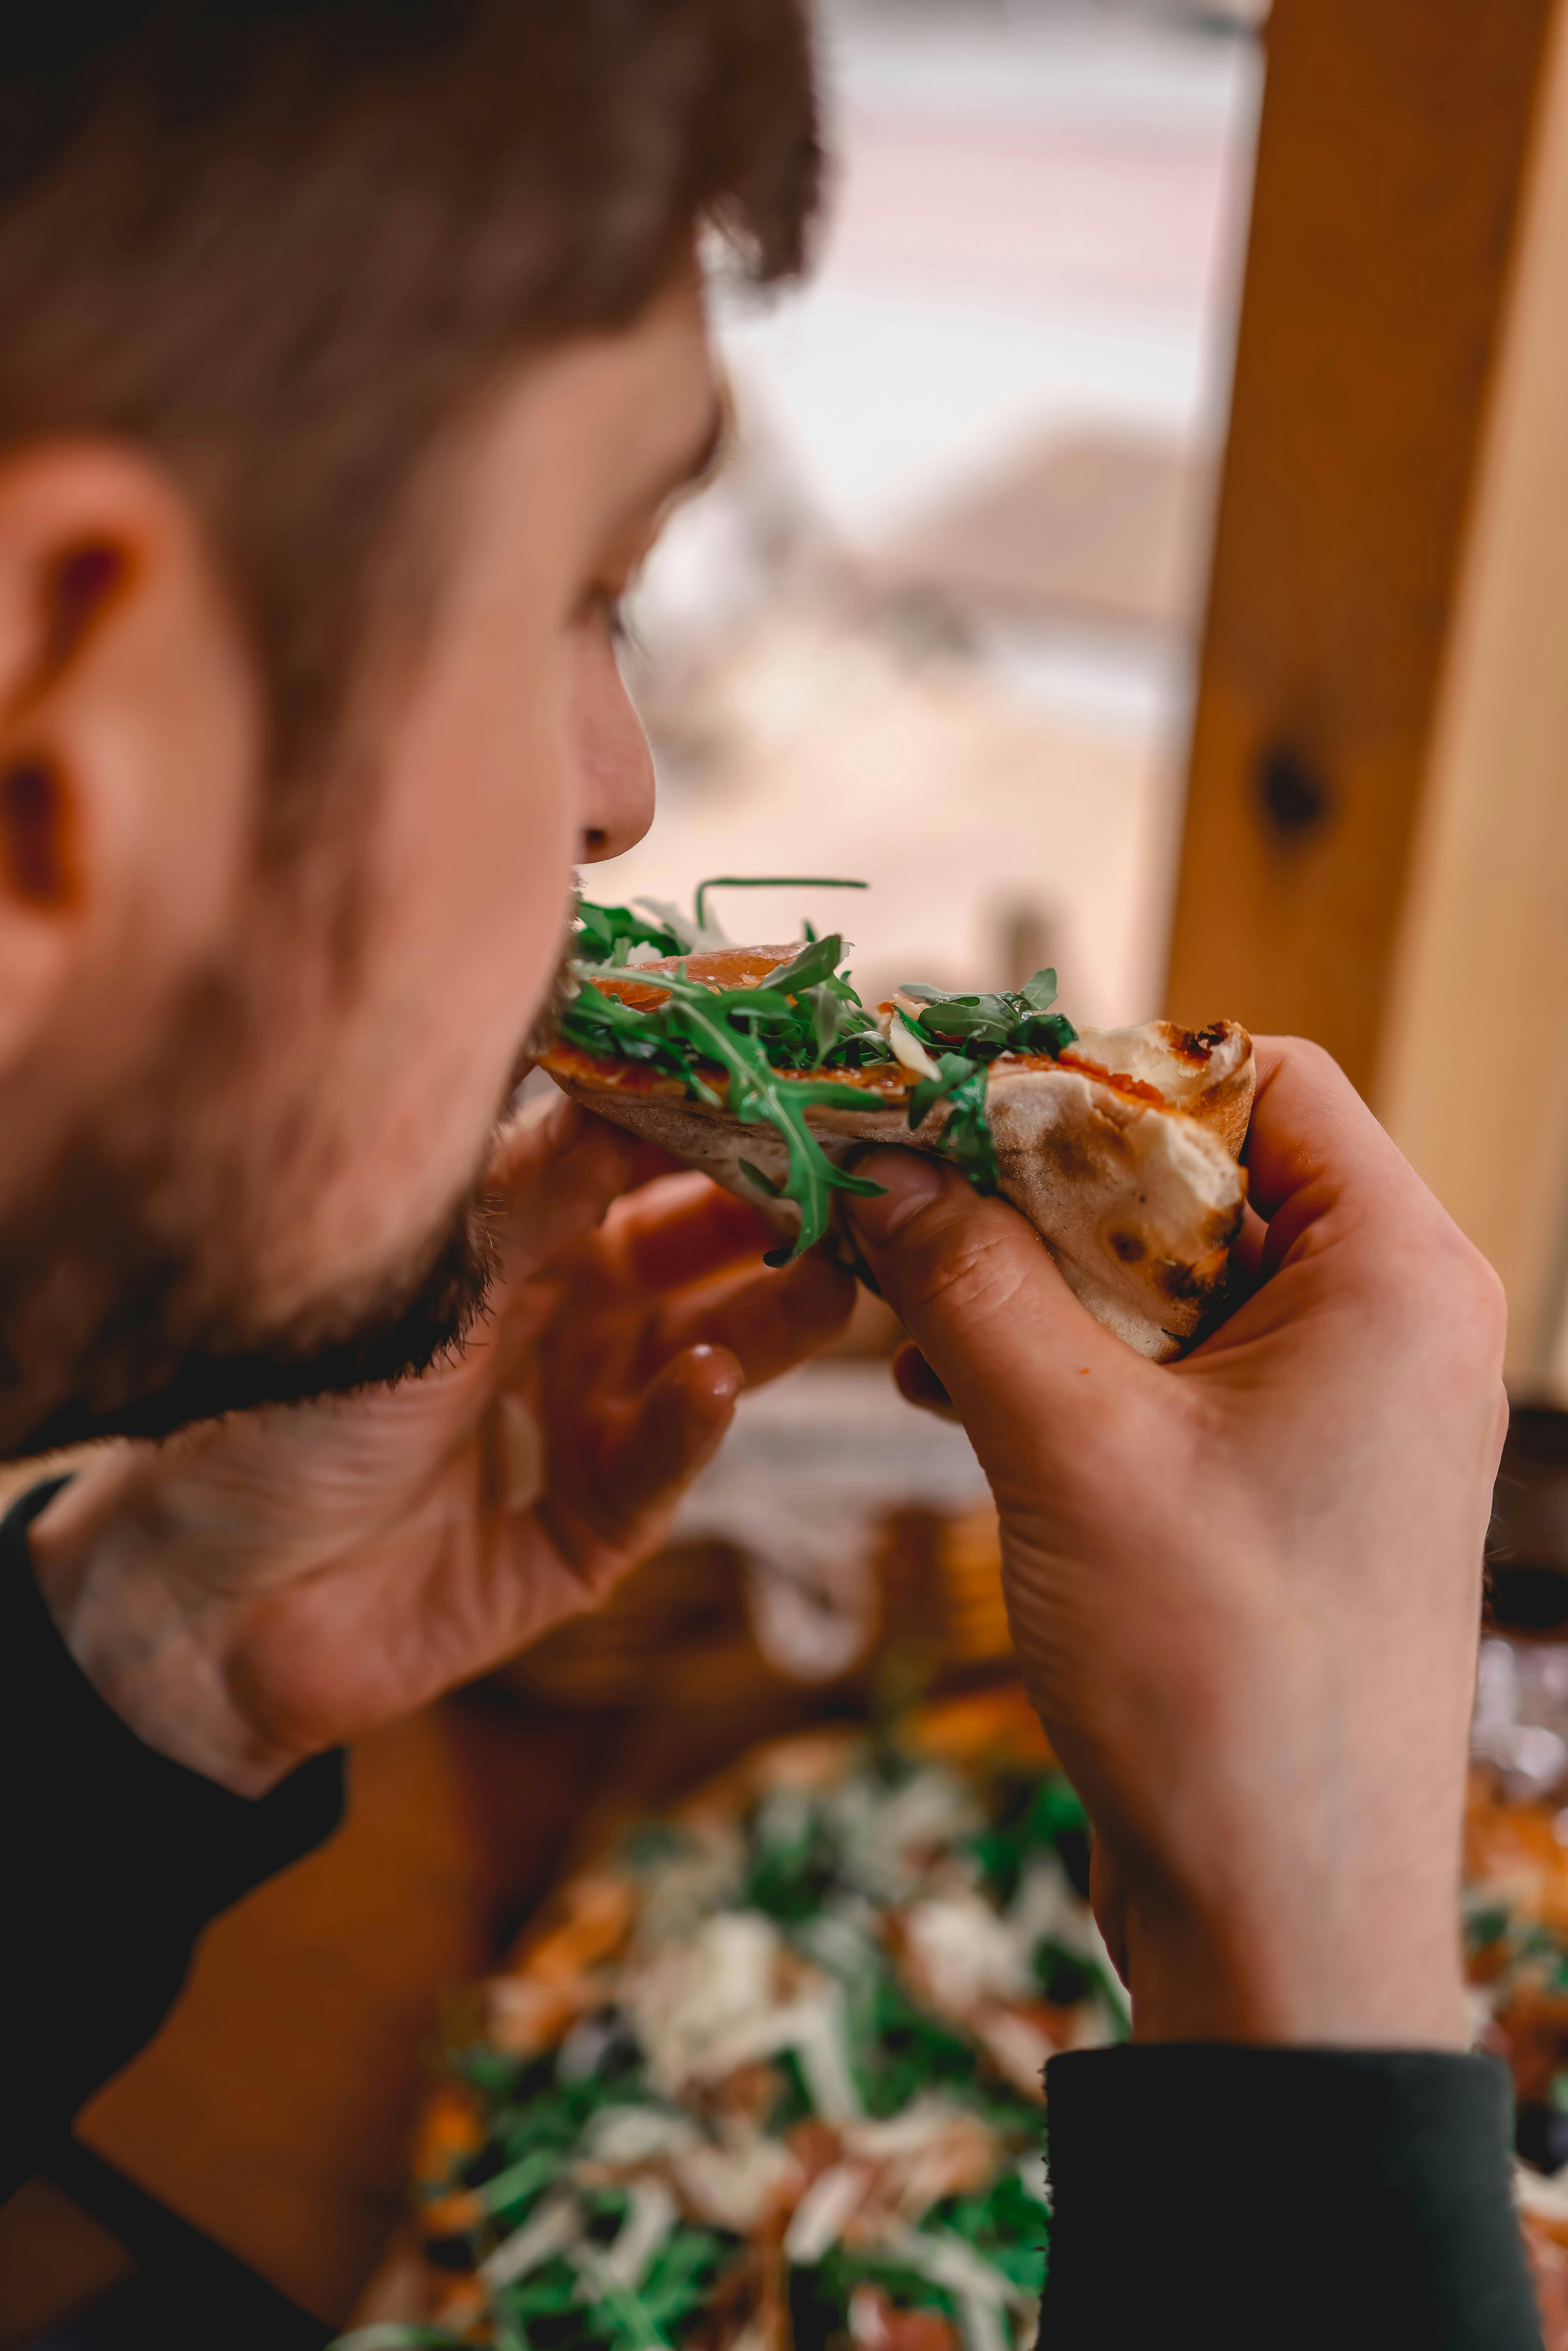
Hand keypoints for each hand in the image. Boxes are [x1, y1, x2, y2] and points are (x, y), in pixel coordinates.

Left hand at [30, 1099, 853, 1795]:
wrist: (212, 1596)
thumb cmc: (287, 1413)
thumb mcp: (415, 1282)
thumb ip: (530, 1195)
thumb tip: (624, 1074)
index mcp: (525, 1244)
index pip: (641, 1161)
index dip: (712, 1120)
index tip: (788, 1076)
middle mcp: (571, 1321)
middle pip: (699, 1252)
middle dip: (773, 1213)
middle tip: (852, 1177)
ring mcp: (591, 1424)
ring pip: (710, 1352)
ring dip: (771, 1315)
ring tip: (829, 1277)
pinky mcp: (592, 1530)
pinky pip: (653, 1466)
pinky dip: (686, 1425)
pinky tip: (716, 1381)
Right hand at [848, 1040, 1504, 2048]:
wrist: (1281, 1914)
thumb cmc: (1217, 1679)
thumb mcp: (1071, 1449)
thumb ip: (972, 1283)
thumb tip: (878, 1160)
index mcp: (1393, 1277)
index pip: (1262, 1080)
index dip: (1108, 1074)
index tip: (963, 1105)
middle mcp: (1385, 1322)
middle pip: (1201, 1171)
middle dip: (1041, 1183)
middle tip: (902, 1199)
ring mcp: (1335, 1404)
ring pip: (1164, 1270)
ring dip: (1032, 1276)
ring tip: (905, 1303)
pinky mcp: (1277, 1477)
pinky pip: (1161, 1364)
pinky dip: (1058, 1357)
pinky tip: (945, 1382)